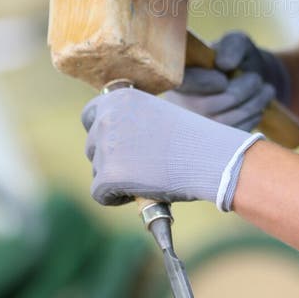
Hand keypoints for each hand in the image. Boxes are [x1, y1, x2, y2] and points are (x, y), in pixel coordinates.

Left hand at [81, 88, 264, 210]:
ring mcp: (106, 146)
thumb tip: (114, 140)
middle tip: (141, 165)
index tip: (118, 144)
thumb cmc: (191, 140)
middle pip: (92, 146)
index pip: (90, 116)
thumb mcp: (157, 115)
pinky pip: (101, 194)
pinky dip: (117, 198)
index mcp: (119, 98)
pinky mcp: (108, 175)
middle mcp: (107, 118)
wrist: (208, 158)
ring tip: (148, 176)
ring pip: (98, 170)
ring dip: (117, 177)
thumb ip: (132, 121)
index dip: (102, 133)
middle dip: (111, 158)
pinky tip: (143, 191)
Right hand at [165, 31, 290, 130]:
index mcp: (180, 77)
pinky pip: (234, 134)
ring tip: (266, 90)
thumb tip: (224, 64)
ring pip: (225, 122)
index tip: (224, 78)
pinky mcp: (213, 142)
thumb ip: (232, 46)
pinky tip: (256, 107)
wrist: (249, 82)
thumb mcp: (237, 43)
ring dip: (254, 104)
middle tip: (257, 79)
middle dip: (242, 90)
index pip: (181, 84)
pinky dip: (252, 118)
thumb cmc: (238, 59)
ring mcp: (195, 128)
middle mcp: (179, 105)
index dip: (204, 83)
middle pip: (207, 106)